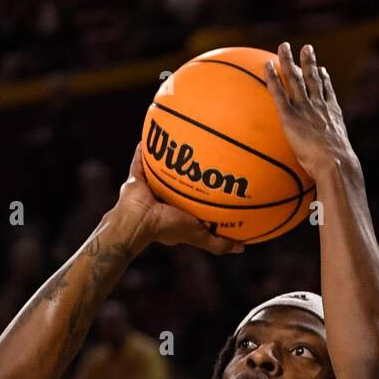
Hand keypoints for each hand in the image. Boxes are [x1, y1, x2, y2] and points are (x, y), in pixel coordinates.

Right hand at [113, 143, 243, 255]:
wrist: (138, 221)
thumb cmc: (167, 228)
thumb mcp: (199, 235)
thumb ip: (219, 243)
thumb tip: (243, 249)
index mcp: (177, 211)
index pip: (194, 199)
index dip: (204, 191)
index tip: (219, 181)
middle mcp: (164, 198)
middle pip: (179, 181)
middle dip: (189, 170)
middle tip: (203, 154)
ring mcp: (149, 187)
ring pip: (161, 169)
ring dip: (169, 156)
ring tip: (180, 139)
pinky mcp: (136, 176)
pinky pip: (141, 158)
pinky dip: (145, 148)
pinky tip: (154, 130)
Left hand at [263, 42, 359, 183]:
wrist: (335, 165)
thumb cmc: (339, 172)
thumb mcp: (337, 167)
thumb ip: (331, 168)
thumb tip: (330, 190)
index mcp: (333, 116)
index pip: (328, 94)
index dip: (325, 81)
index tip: (323, 71)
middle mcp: (321, 107)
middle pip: (313, 79)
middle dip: (309, 62)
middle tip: (306, 48)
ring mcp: (306, 109)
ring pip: (296, 78)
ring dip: (290, 61)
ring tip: (284, 47)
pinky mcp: (291, 116)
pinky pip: (279, 93)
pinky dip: (273, 78)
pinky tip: (266, 66)